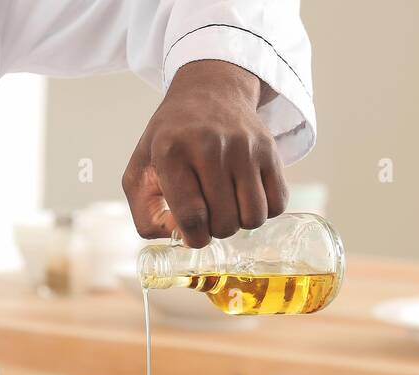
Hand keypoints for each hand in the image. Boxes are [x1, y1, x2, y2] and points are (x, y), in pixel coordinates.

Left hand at [122, 60, 288, 247]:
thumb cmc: (170, 140)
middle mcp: (210, 147)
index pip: (191, 215)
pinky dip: (264, 210)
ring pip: (254, 217)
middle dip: (215, 230)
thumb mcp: (140, 170)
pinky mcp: (269, 149)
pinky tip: (247, 197)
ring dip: (241, 222)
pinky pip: (278, 203)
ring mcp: (244, 147)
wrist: (209, 92)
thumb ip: (145, 214)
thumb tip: (178, 238)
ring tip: (228, 206)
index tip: (193, 234)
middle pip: (224, 222)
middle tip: (208, 214)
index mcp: (171, 152)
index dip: (194, 237)